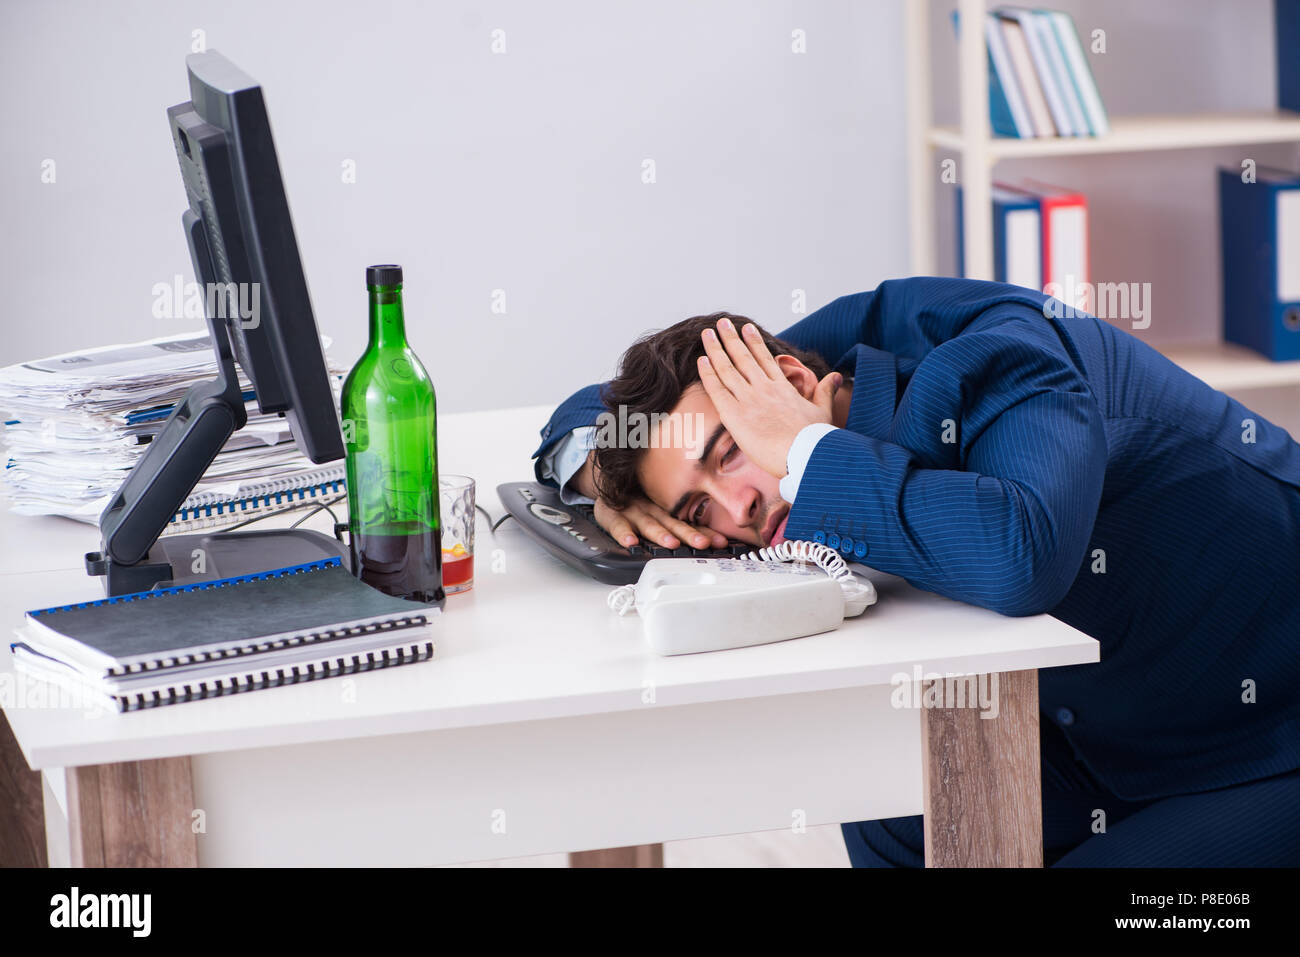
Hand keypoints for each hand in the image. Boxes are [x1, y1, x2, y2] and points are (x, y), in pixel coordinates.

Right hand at [573, 450, 727, 548]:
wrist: (605, 479)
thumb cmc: (633, 497)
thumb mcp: (656, 504)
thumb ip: (677, 517)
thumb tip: (709, 535)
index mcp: (663, 509)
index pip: (687, 522)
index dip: (704, 531)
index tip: (722, 541)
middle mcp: (650, 510)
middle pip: (672, 523)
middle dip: (689, 534)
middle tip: (703, 543)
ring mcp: (631, 511)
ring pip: (648, 523)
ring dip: (660, 534)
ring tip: (671, 544)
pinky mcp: (611, 514)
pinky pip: (616, 524)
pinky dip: (623, 533)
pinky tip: (630, 541)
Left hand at [697, 317, 841, 478]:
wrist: (804, 455)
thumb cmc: (815, 440)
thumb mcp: (823, 411)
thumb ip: (825, 391)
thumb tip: (836, 376)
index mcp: (783, 387)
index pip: (765, 359)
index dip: (754, 342)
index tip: (746, 328)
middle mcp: (764, 388)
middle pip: (743, 357)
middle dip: (730, 338)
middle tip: (721, 323)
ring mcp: (748, 400)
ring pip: (727, 368)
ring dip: (715, 349)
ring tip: (707, 333)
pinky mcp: (735, 415)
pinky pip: (717, 389)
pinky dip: (707, 374)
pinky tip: (701, 359)